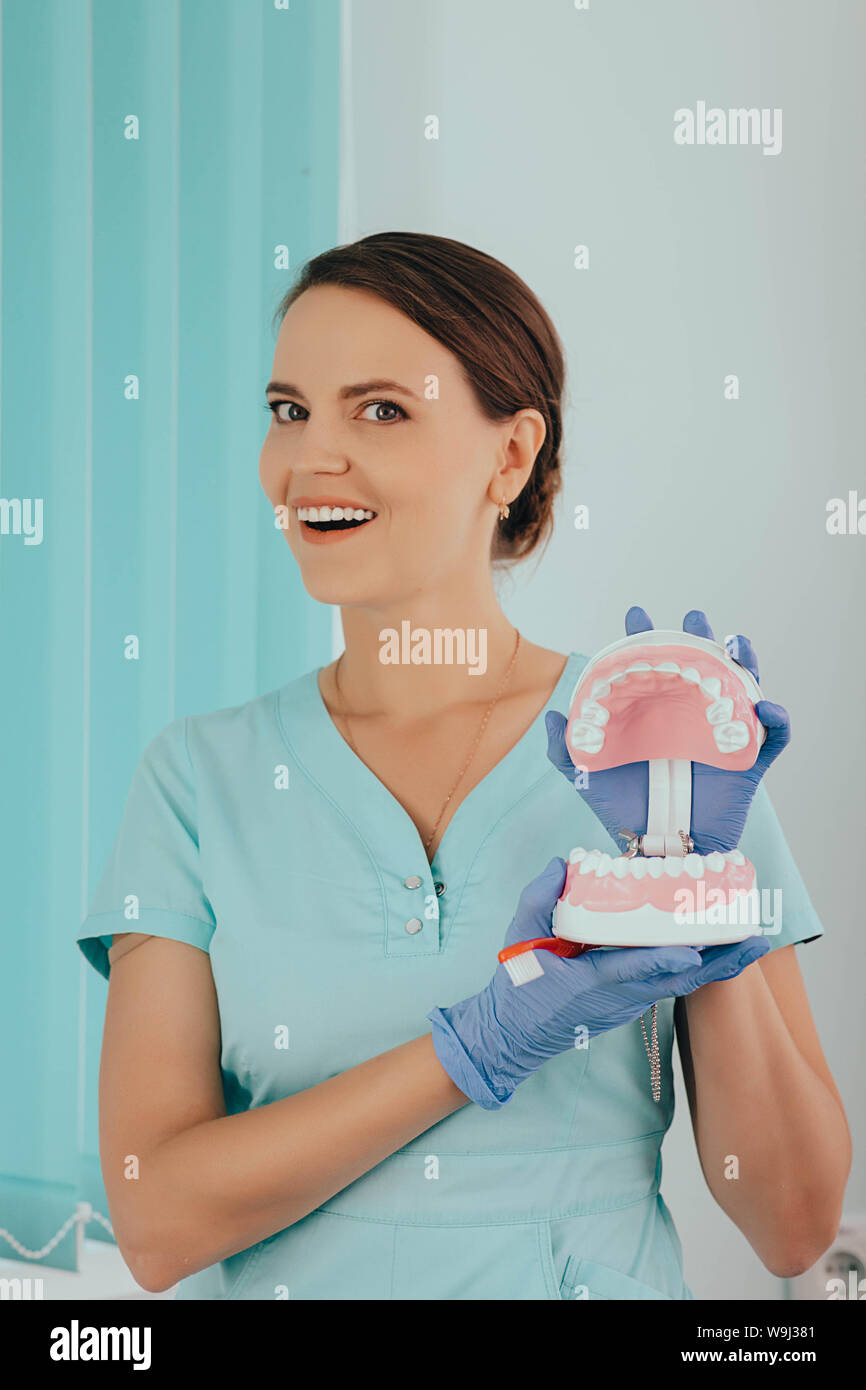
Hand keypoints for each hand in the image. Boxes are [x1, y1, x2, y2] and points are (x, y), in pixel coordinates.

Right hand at [426, 858, 768, 1107]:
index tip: (692, 952)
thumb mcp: (518, 940)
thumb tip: (564, 864)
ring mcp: (629, 1004)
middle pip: (676, 981)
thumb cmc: (517, 987)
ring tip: (753, 941)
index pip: (627, 970)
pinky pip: (674, 985)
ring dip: (719, 965)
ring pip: (682, 985)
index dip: (660, 961)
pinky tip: (722, 949)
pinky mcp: (634, 1003)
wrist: (514, 1036)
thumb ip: (538, 899)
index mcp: (586, 982)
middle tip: (754, 940)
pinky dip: (701, 969)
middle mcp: (617, 997)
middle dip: (718, 962)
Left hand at [545, 607, 790, 853]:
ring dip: (745, 661)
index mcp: (656, 711)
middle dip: (700, 635)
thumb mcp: (588, 777)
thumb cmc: (625, 811)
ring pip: (744, 688)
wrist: (659, 851)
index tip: (636, 613)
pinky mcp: (750, 762)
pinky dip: (777, 717)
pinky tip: (764, 706)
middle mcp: (691, 716)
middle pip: (704, 665)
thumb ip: (565, 747)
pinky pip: (774, 736)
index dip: (646, 637)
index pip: (654, 665)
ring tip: (734, 645)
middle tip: (693, 617)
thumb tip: (552, 715)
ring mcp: (724, 735)